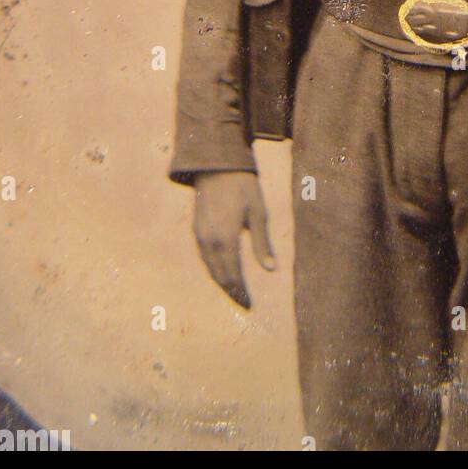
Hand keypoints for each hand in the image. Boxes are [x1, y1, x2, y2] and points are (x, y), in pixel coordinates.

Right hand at [192, 171, 275, 308]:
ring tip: (235, 293)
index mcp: (226, 239)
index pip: (233, 275)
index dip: (241, 292)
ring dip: (222, 282)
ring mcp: (200, 235)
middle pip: (219, 275)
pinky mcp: (196, 229)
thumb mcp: (258, 212)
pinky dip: (214, 268)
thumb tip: (271, 269)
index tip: (250, 306)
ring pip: (209, 268)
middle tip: (244, 305)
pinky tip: (222, 271)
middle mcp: (209, 241)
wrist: (217, 163)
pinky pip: (204, 257)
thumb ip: (262, 243)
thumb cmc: (243, 186)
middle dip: (231, 292)